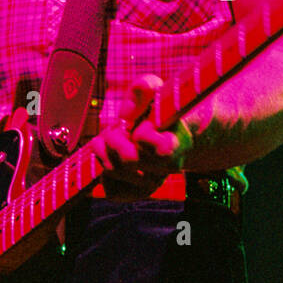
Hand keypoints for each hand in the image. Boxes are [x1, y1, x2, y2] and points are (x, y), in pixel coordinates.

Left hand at [90, 75, 193, 200]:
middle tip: (116, 129)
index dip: (140, 130)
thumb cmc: (160, 111)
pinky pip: (110, 189)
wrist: (169, 135)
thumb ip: (146, 88)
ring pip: (114, 172)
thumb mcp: (156, 92)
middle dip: (113, 139)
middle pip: (128, 160)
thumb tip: (139, 93)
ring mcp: (152, 184)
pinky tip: (111, 158)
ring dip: (104, 152)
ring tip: (110, 140)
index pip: (148, 142)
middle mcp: (168, 169)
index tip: (144, 123)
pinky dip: (104, 172)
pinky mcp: (136, 194)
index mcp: (178, 143)